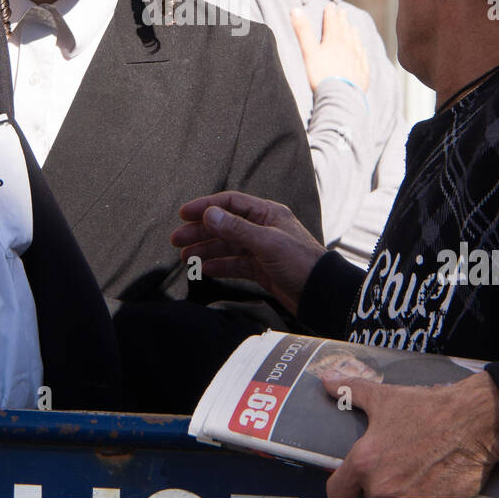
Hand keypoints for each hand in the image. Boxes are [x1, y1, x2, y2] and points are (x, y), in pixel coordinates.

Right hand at [171, 190, 325, 314]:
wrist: (322, 294)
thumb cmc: (302, 263)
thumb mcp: (268, 243)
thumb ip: (237, 229)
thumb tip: (209, 214)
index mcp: (268, 214)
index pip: (230, 203)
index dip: (206, 207)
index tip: (183, 214)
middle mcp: (263, 228)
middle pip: (224, 225)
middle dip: (200, 231)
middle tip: (177, 240)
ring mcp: (262, 250)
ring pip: (227, 246)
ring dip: (206, 250)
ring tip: (185, 257)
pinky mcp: (262, 270)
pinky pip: (235, 264)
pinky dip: (219, 266)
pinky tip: (204, 270)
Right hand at [292, 4, 369, 93]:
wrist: (340, 96)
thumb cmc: (321, 74)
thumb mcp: (308, 51)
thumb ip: (303, 31)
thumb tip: (295, 9)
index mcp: (334, 41)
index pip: (332, 23)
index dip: (330, 13)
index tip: (330, 5)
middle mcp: (348, 48)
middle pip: (345, 31)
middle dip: (343, 21)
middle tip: (342, 12)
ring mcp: (357, 61)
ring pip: (356, 43)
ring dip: (354, 34)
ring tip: (353, 28)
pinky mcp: (362, 73)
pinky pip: (363, 59)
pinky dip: (362, 51)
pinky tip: (362, 51)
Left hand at [319, 371, 498, 497]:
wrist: (472, 421)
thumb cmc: (427, 409)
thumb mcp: (384, 398)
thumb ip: (350, 392)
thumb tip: (327, 382)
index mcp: (365, 462)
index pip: (337, 492)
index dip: (341, 490)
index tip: (349, 488)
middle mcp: (382, 487)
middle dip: (370, 492)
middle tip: (385, 479)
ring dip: (393, 496)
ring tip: (405, 482)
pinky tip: (424, 487)